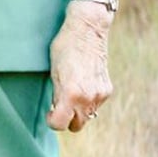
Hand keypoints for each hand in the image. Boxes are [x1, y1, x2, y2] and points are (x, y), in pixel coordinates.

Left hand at [48, 3, 114, 132]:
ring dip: (79, 110)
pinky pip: (96, 104)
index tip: (50, 112)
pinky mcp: (107, 89)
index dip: (52, 121)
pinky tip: (83, 85)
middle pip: (77, 126)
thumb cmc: (65, 47)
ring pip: (88, 116)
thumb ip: (57, 94)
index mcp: (71, 94)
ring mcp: (100, 95)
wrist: (88, 30)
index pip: (60, 124)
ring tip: (72, 92)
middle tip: (60, 105)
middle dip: (67, 119)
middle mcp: (88, 98)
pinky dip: (89, 100)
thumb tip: (58, 110)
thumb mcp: (54, 71)